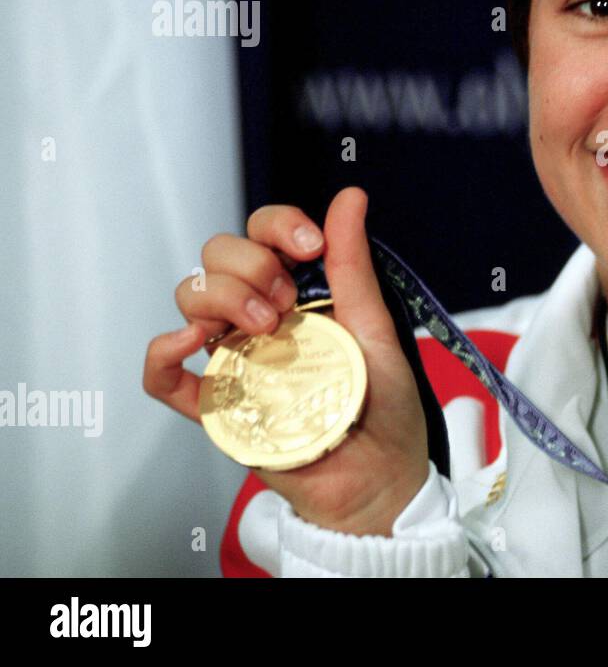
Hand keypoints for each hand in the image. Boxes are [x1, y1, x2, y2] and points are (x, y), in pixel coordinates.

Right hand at [144, 186, 429, 535]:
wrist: (380, 475)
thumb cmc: (382, 404)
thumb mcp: (374, 325)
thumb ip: (353, 263)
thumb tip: (350, 196)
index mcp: (297, 291)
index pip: (261, 234)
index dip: (277, 225)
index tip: (311, 245)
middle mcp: (258, 317)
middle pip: (217, 258)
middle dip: (250, 264)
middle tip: (289, 300)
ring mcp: (233, 358)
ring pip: (190, 300)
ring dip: (221, 298)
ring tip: (266, 327)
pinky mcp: (216, 406)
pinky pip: (162, 375)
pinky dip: (162, 353)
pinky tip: (191, 343)